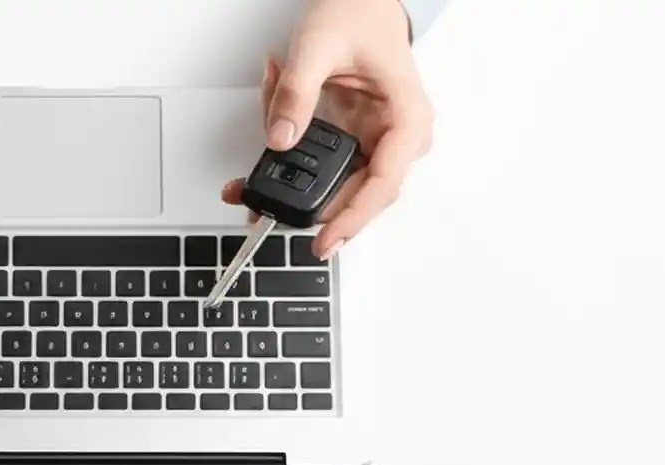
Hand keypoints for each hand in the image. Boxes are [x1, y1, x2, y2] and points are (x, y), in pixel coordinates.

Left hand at [221, 0, 433, 261]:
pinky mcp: (350, 141)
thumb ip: (295, 93)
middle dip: (304, 198)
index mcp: (407, 120)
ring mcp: (372, 143)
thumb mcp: (317, 48)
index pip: (382, 184)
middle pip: (352, 193)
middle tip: (257, 199)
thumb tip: (279, 139)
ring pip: (329, 181)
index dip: (352, 218)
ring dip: (289, 171)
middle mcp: (395, 138)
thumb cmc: (357, 15)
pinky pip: (318, 163)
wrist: (360, 0)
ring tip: (259, 137)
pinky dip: (288, 155)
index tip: (324, 239)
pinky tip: (269, 131)